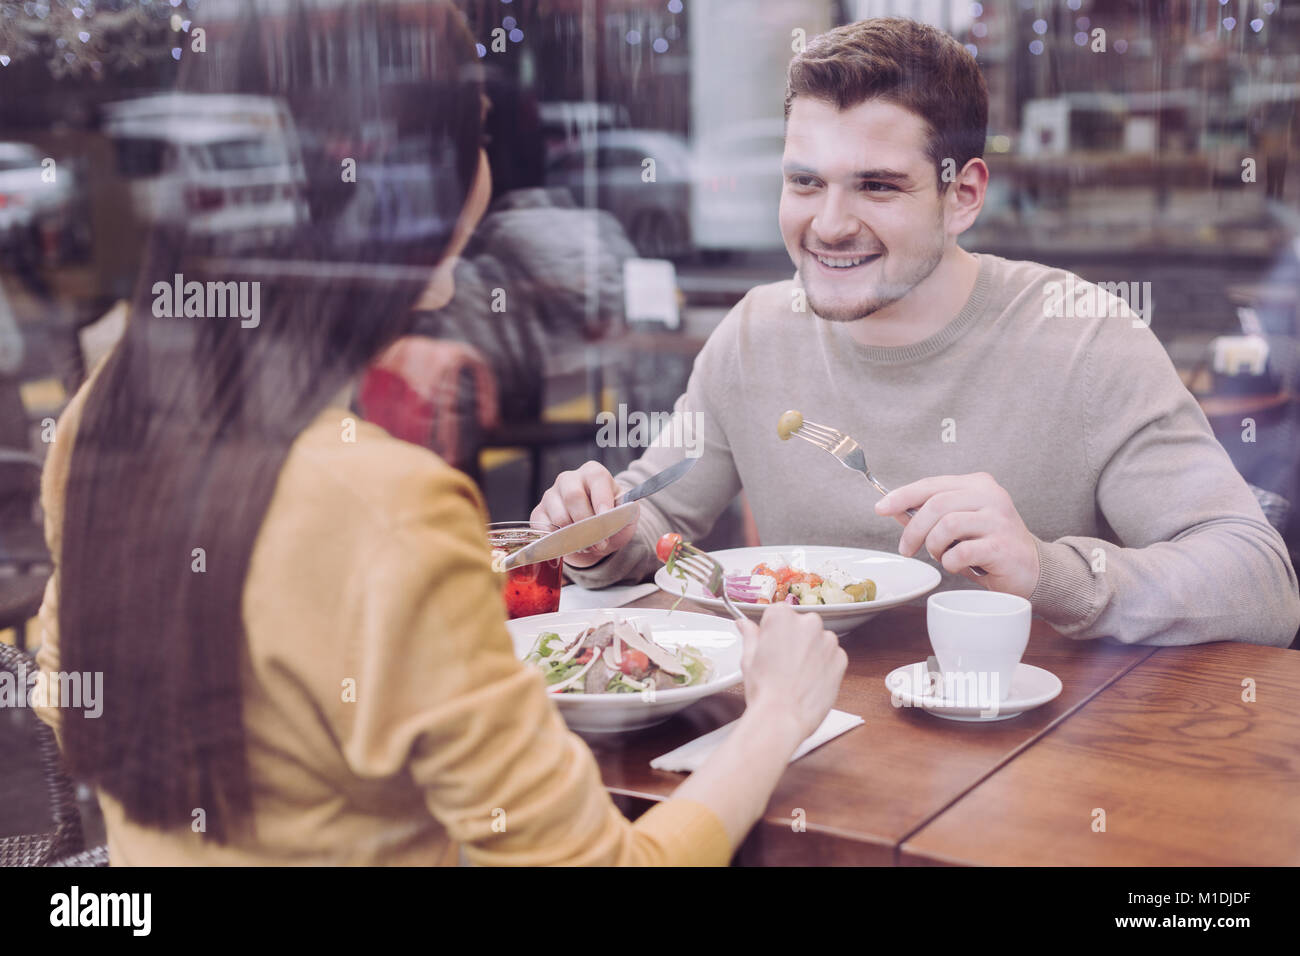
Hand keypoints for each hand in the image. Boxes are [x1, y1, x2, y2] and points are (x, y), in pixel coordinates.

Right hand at [531, 461, 638, 568]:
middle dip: (588, 524)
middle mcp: (569, 479)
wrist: (595, 532)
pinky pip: (544, 528)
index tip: (606, 519)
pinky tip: (570, 544)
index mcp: (593, 473)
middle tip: (599, 542)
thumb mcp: (626, 514)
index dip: (602, 500)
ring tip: (588, 545)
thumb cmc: (610, 519)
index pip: (597, 479)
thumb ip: (628, 511)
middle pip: (574, 497)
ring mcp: (551, 495)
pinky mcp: (539, 513)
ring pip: (559, 516)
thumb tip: (622, 512)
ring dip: (575, 537)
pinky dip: (558, 541)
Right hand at [739, 603, 846, 744]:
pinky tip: (809, 681)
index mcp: (782, 616)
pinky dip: (824, 666)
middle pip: (801, 625)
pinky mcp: (841, 658)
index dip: (772, 632)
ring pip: (818, 640)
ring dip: (810, 652)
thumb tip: (744, 624)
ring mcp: (828, 640)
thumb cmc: (764, 689)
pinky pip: (832, 656)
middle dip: (794, 640)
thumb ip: (750, 635)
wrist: (783, 717)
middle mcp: (808, 622)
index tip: (770, 646)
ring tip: (796, 675)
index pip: (778, 614)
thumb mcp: (749, 658)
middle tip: (781, 663)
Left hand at [874, 472, 1040, 599]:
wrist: (1031, 570)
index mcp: (977, 484)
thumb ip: (928, 515)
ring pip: (947, 526)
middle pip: (936, 505)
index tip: (880, 508)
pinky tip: (956, 564)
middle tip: (907, 549)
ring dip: (934, 546)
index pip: (932, 485)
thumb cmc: (989, 546)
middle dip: (913, 529)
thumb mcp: (957, 526)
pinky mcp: (1003, 545)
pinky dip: (950, 561)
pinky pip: (961, 551)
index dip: (902, 496)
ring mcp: (999, 519)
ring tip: (940, 556)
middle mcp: (990, 496)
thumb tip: (892, 507)